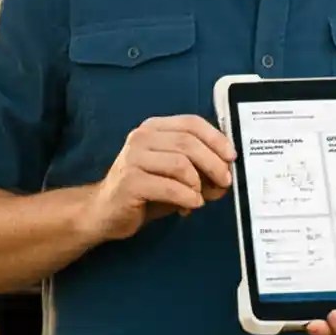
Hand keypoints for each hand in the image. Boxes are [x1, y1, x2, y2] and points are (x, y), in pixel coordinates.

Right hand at [81, 115, 235, 241]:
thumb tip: (225, 176)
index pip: (191, 123)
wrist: (104, 211)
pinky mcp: (130, 182)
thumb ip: (199, 171)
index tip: (231, 156)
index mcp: (153, 129)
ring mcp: (133, 159)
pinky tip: (189, 206)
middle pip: (188, 143)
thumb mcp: (174, 175)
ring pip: (181, 164)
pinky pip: (171, 188)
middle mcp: (141, 138)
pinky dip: (188, 198)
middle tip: (224, 182)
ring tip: (199, 198)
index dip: (216, 138)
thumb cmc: (143, 191)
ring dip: (198, 185)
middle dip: (213, 164)